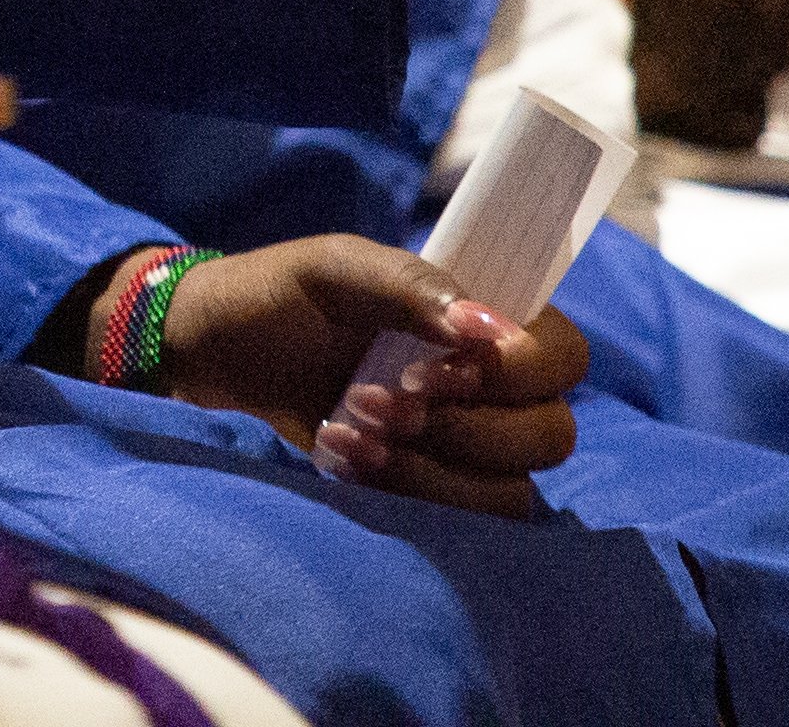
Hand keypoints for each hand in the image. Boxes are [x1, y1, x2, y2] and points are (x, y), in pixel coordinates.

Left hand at [129, 235, 583, 512]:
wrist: (224, 351)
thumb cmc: (287, 294)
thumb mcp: (339, 267)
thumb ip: (414, 286)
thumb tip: (486, 330)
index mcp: (488, 322)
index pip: (564, 357)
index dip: (512, 373)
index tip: (427, 365)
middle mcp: (496, 390)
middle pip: (550, 434)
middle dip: (461, 426)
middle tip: (375, 397)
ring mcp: (469, 447)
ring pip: (510, 489)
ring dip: (430, 468)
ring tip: (351, 429)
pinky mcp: (434, 490)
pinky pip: (462, 521)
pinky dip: (404, 493)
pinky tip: (341, 456)